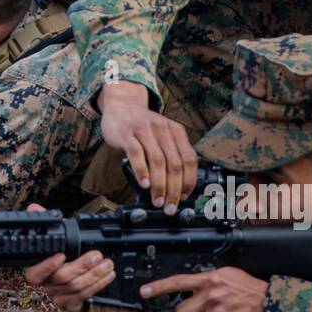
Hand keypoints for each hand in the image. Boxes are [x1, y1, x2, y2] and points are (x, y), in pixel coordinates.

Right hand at [22, 206, 114, 311]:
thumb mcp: (53, 238)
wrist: (65, 279)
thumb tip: (35, 209)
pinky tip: (107, 276)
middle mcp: (46, 285)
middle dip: (82, 266)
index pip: (35, 273)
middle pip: (62, 278)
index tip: (61, 255)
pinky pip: (85, 297)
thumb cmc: (59, 255)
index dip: (47, 266)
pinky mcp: (70, 303)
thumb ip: (45, 223)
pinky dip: (98, 285)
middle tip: (97, 255)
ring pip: (76, 288)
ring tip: (107, 264)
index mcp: (36, 269)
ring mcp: (58, 296)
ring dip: (94, 275)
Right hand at [97, 80, 196, 212]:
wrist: (122, 105)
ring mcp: (145, 130)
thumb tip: (176, 188)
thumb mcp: (162, 135)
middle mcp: (163, 129)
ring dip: (159, 185)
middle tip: (169, 206)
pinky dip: (142, 171)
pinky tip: (143, 184)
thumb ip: (170, 155)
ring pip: (158, 161)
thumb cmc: (142, 127)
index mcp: (176, 131)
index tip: (183, 197)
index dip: (189, 181)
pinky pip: (137, 153)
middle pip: (175, 163)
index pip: (190, 159)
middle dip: (174, 189)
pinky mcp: (127, 133)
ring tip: (157, 200)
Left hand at [139, 267, 266, 311]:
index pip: (177, 282)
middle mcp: (210, 298)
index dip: (158, 287)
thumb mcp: (226, 274)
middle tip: (196, 311)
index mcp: (209, 280)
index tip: (144, 291)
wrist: (269, 305)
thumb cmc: (248, 289)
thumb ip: (206, 278)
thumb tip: (190, 284)